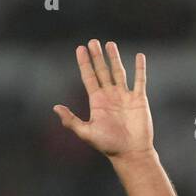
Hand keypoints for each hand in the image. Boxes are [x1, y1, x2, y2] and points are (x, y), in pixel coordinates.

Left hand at [54, 40, 153, 158]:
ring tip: (110, 44)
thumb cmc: (109, 146)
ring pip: (119, 72)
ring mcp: (125, 96)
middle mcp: (110, 96)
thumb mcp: (86, 133)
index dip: (84, 63)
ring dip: (114, 58)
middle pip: (102, 71)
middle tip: (93, 41)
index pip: (89, 77)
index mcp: (97, 102)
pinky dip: (140, 69)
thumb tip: (55, 107)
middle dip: (98, 56)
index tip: (80, 48)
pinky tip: (139, 56)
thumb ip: (71, 120)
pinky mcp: (139, 100)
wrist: (131, 153)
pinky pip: (140, 80)